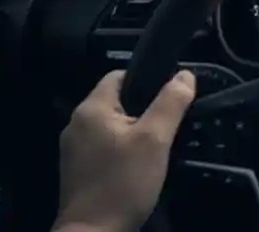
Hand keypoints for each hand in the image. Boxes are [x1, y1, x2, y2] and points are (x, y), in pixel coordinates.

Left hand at [52, 69, 196, 231]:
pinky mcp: (76, 170)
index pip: (119, 75)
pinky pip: (102, 146)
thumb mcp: (154, 140)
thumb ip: (171, 103)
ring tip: (155, 148)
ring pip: (110, 126)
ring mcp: (72, 149)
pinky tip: (136, 167)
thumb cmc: (124, 183)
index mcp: (90, 108)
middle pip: (115, 101)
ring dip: (131, 132)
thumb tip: (185, 74)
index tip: (169, 98)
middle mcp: (76, 123)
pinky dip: (120, 150)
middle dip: (142, 109)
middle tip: (167, 126)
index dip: (147, 80)